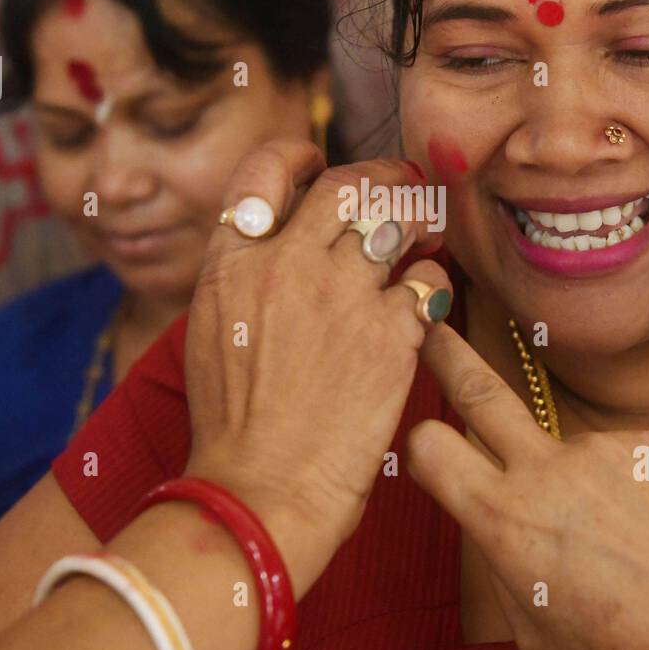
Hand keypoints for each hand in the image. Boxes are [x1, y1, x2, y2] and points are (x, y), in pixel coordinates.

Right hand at [182, 138, 450, 588]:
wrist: (256, 492)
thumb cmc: (231, 428)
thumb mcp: (213, 333)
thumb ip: (244, 279)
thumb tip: (282, 247)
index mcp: (231, 263)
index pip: (264, 171)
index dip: (299, 157)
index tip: (320, 162)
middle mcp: (284, 264)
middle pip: (347, 186)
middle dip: (382, 178)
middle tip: (403, 186)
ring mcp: (339, 296)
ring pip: (397, 222)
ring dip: (418, 221)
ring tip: (428, 232)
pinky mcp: (388, 335)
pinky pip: (429, 282)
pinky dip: (435, 284)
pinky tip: (429, 302)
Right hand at [406, 323, 648, 649]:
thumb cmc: (624, 644)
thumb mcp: (532, 633)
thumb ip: (502, 569)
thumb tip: (499, 530)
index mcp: (504, 519)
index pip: (429, 448)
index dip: (420, 445)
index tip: (423, 440)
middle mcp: (544, 468)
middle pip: (479, 392)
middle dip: (447, 355)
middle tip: (431, 327)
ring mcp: (598, 448)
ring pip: (562, 456)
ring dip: (574, 488)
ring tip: (617, 546)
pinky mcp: (645, 441)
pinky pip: (615, 461)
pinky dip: (621, 490)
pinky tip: (647, 532)